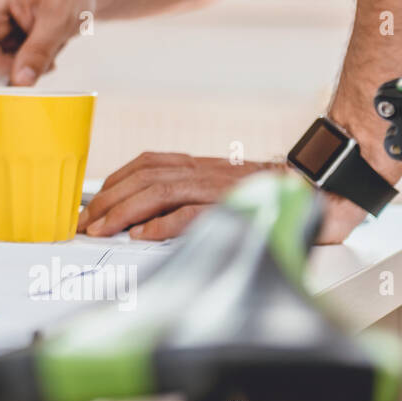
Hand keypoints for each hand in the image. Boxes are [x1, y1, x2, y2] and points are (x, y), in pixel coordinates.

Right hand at [0, 0, 96, 90]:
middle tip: (38, 69)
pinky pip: (5, 67)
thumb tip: (19, 82)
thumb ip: (38, 51)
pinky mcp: (5, 43)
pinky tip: (47, 58)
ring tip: (48, 59)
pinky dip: (25, 69)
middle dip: (4, 70)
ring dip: (18, 71)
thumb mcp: (59, 19)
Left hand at [78, 153, 285, 240]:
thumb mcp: (214, 191)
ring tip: (102, 230)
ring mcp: (217, 187)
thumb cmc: (262, 198)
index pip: (143, 166)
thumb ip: (182, 201)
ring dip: (124, 211)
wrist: (317, 192)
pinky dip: (163, 224)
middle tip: (84, 224)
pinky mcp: (233, 206)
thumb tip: (139, 222)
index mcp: (196, 165)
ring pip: (158, 191)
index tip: (89, 207)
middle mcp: (202, 171)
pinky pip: (192, 212)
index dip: (112, 184)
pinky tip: (142, 235)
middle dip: (107, 200)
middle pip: (142, 177)